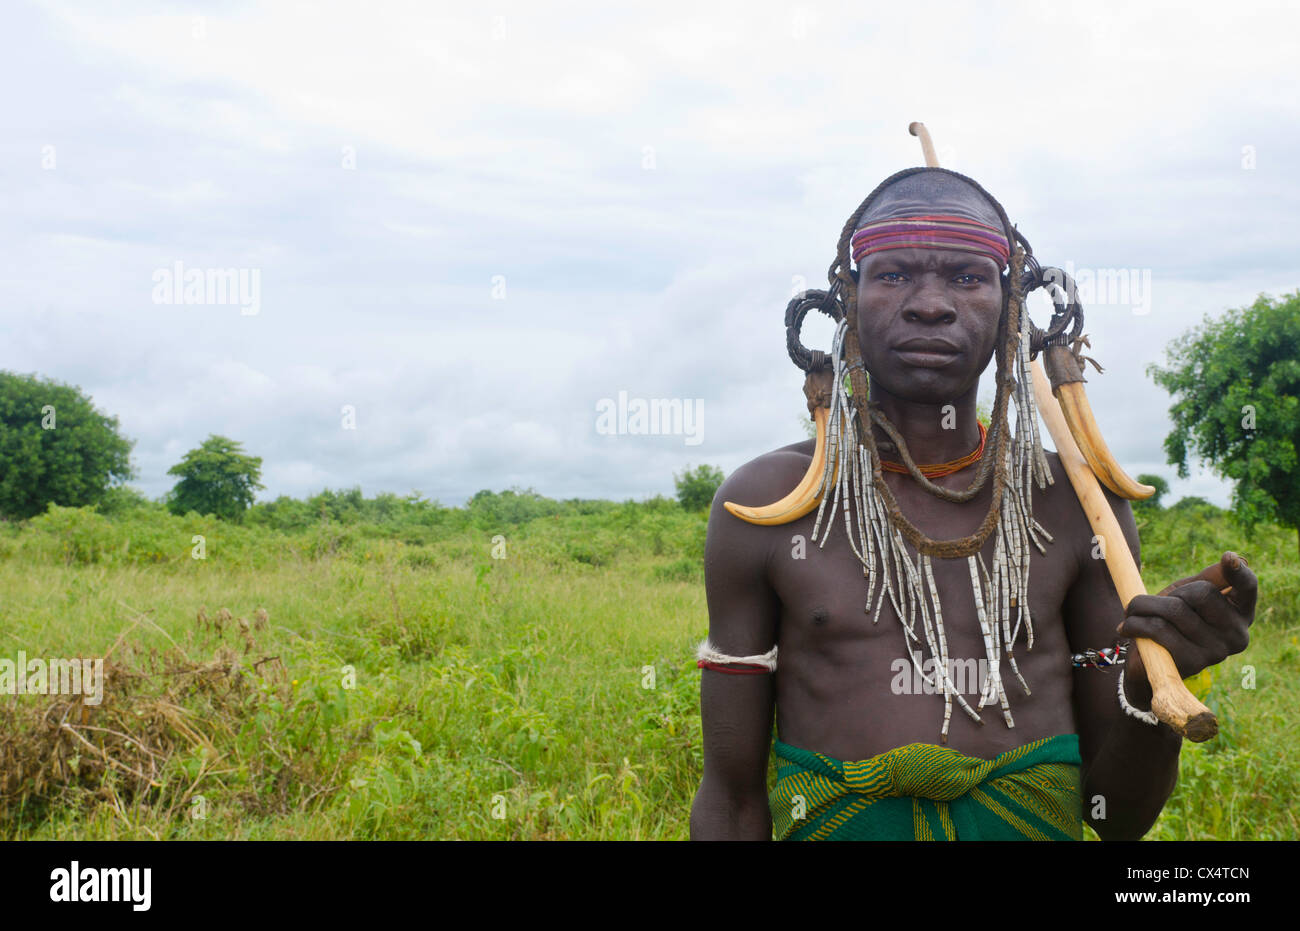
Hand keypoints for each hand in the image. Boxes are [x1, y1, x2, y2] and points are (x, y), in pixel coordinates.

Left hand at [1118, 551, 1256, 706]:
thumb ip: (1207, 578)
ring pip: (1174, 610)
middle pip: (1202, 593)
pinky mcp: (1193, 663)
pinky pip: (1158, 629)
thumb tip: (1234, 559)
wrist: (1151, 662)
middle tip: (1154, 604)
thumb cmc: (1172, 620)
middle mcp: (1237, 634)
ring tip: (1132, 613)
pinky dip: (1135, 623)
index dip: (1238, 572)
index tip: (1228, 557)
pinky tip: (1126, 628)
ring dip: (1142, 606)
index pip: (1247, 587)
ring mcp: (1218, 651)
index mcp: (1241, 612)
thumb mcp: (1188, 594)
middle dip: (1170, 593)